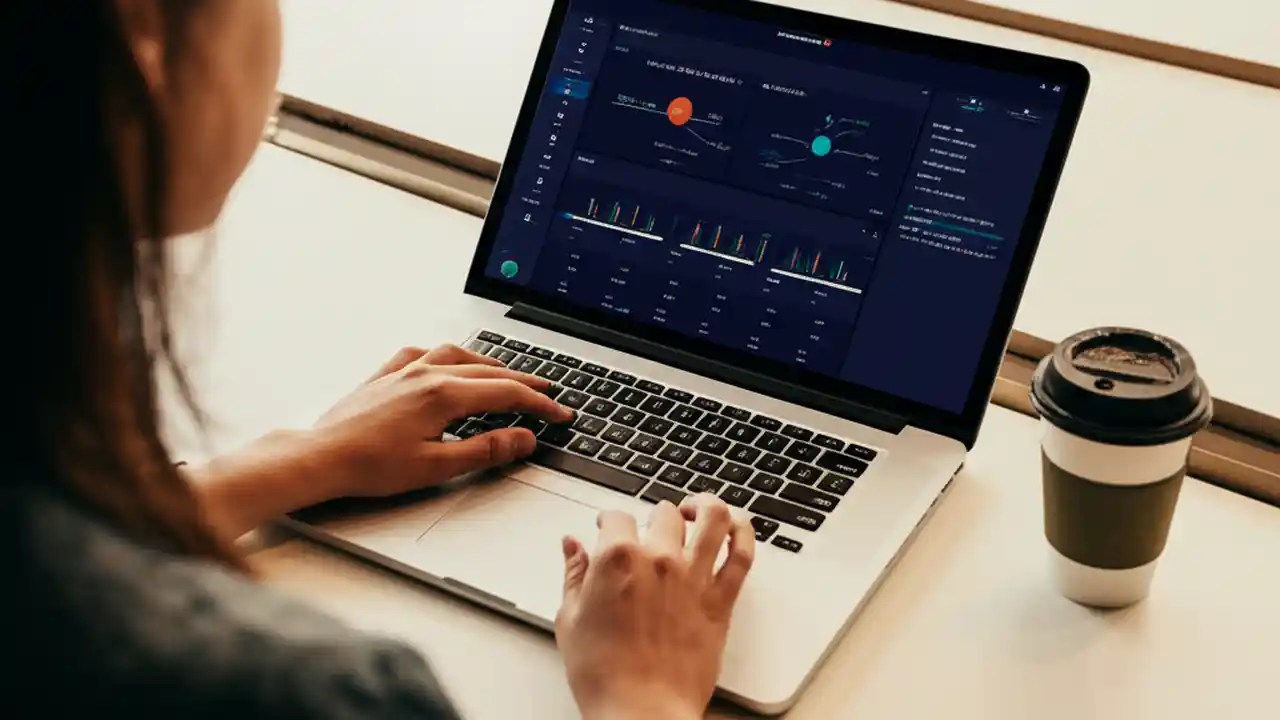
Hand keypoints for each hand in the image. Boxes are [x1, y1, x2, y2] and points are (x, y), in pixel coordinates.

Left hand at [190, 344, 572, 538]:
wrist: (320, 457)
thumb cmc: (370, 466)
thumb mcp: (437, 466)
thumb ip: (486, 450)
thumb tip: (523, 438)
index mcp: (443, 394)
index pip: (506, 394)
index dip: (538, 404)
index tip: (558, 414)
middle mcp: (426, 373)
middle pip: (489, 371)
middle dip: (523, 382)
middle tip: (547, 392)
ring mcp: (404, 370)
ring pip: (458, 355)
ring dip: (489, 363)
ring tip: (506, 373)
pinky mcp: (384, 375)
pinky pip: (423, 353)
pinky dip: (445, 356)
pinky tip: (446, 361)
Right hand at [556, 495, 755, 719]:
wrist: (641, 711)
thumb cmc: (604, 675)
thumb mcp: (570, 619)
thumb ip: (574, 575)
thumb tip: (571, 547)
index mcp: (617, 559)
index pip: (616, 517)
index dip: (608, 519)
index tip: (607, 525)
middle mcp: (659, 559)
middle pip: (663, 514)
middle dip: (654, 516)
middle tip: (650, 528)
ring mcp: (694, 577)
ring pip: (713, 518)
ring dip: (705, 505)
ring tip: (698, 507)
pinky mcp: (720, 601)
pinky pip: (741, 555)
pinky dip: (743, 532)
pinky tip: (737, 526)